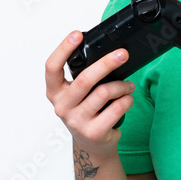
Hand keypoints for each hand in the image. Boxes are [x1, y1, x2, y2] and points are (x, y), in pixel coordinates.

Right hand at [45, 30, 134, 157]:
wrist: (93, 145)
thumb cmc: (88, 112)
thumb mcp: (80, 94)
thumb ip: (85, 76)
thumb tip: (109, 53)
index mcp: (55, 91)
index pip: (52, 67)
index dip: (63, 49)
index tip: (77, 34)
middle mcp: (62, 106)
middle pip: (84, 79)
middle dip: (106, 63)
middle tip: (122, 54)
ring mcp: (76, 121)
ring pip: (104, 92)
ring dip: (122, 85)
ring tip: (128, 85)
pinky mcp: (93, 132)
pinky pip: (116, 108)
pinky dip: (127, 100)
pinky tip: (127, 99)